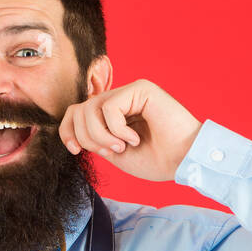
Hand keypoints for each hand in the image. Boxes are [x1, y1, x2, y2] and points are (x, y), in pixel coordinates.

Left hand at [59, 78, 202, 181]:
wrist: (184, 161)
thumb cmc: (156, 160)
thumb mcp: (114, 152)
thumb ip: (94, 139)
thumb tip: (73, 132)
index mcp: (113, 114)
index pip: (75, 112)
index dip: (67, 131)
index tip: (75, 150)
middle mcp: (120, 99)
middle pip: (78, 110)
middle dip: (86, 138)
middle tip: (110, 152)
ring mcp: (130, 92)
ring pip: (90, 108)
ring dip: (101, 136)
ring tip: (122, 147)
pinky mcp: (140, 89)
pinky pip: (109, 108)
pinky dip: (117, 130)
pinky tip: (135, 138)